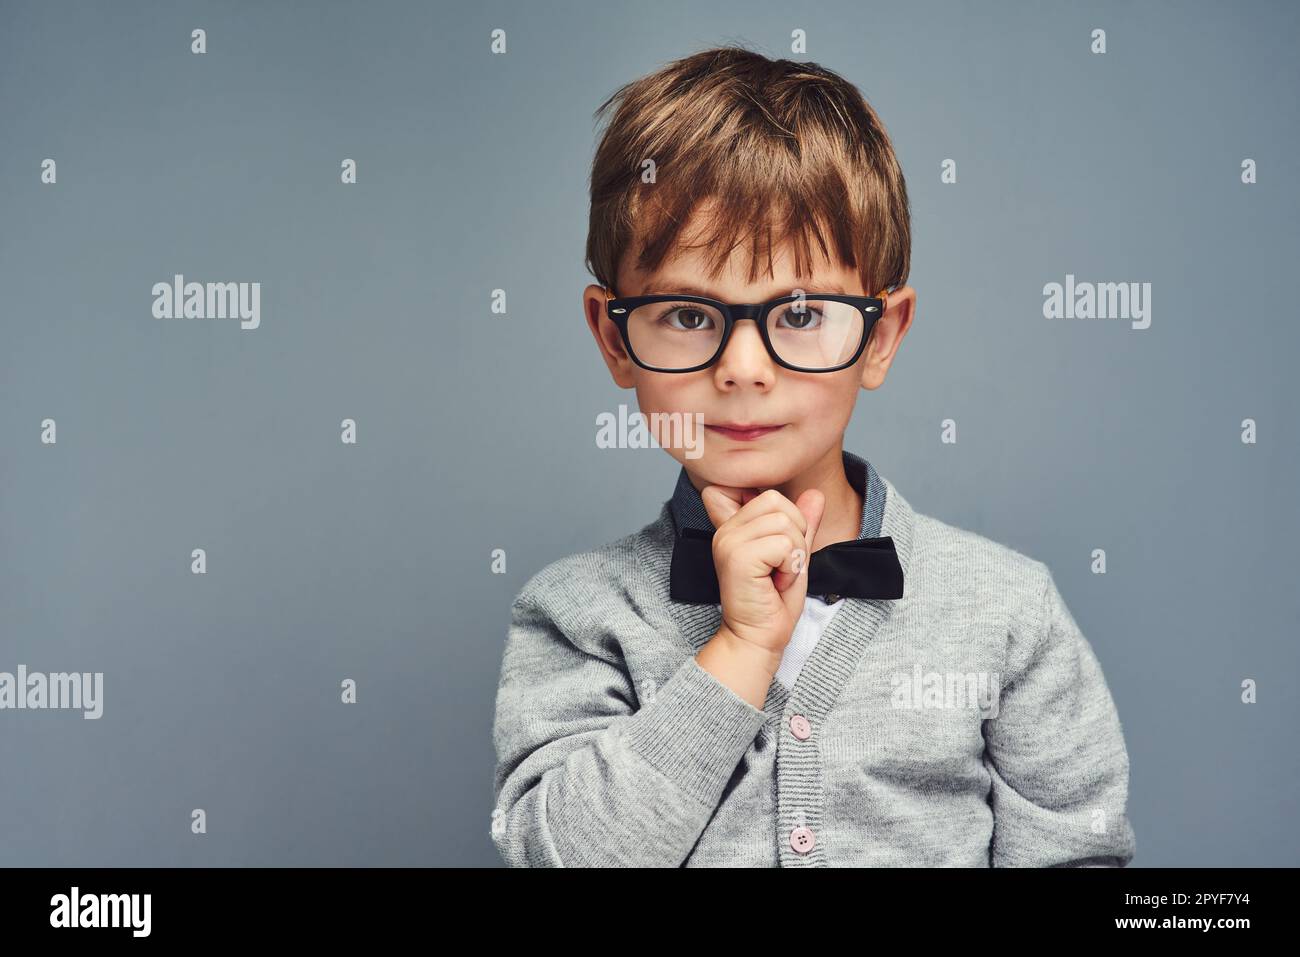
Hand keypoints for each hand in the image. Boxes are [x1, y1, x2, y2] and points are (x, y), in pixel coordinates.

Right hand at [700, 484, 825, 663]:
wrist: (758, 639)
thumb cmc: (773, 603)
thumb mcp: (794, 556)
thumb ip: (803, 524)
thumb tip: (815, 494)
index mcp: (735, 526)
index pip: (771, 496)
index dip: (788, 520)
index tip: (778, 555)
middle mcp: (727, 530)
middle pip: (778, 502)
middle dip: (794, 535)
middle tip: (782, 566)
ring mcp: (729, 542)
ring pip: (784, 523)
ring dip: (793, 554)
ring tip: (778, 576)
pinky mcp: (737, 557)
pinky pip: (783, 544)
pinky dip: (790, 567)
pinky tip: (776, 583)